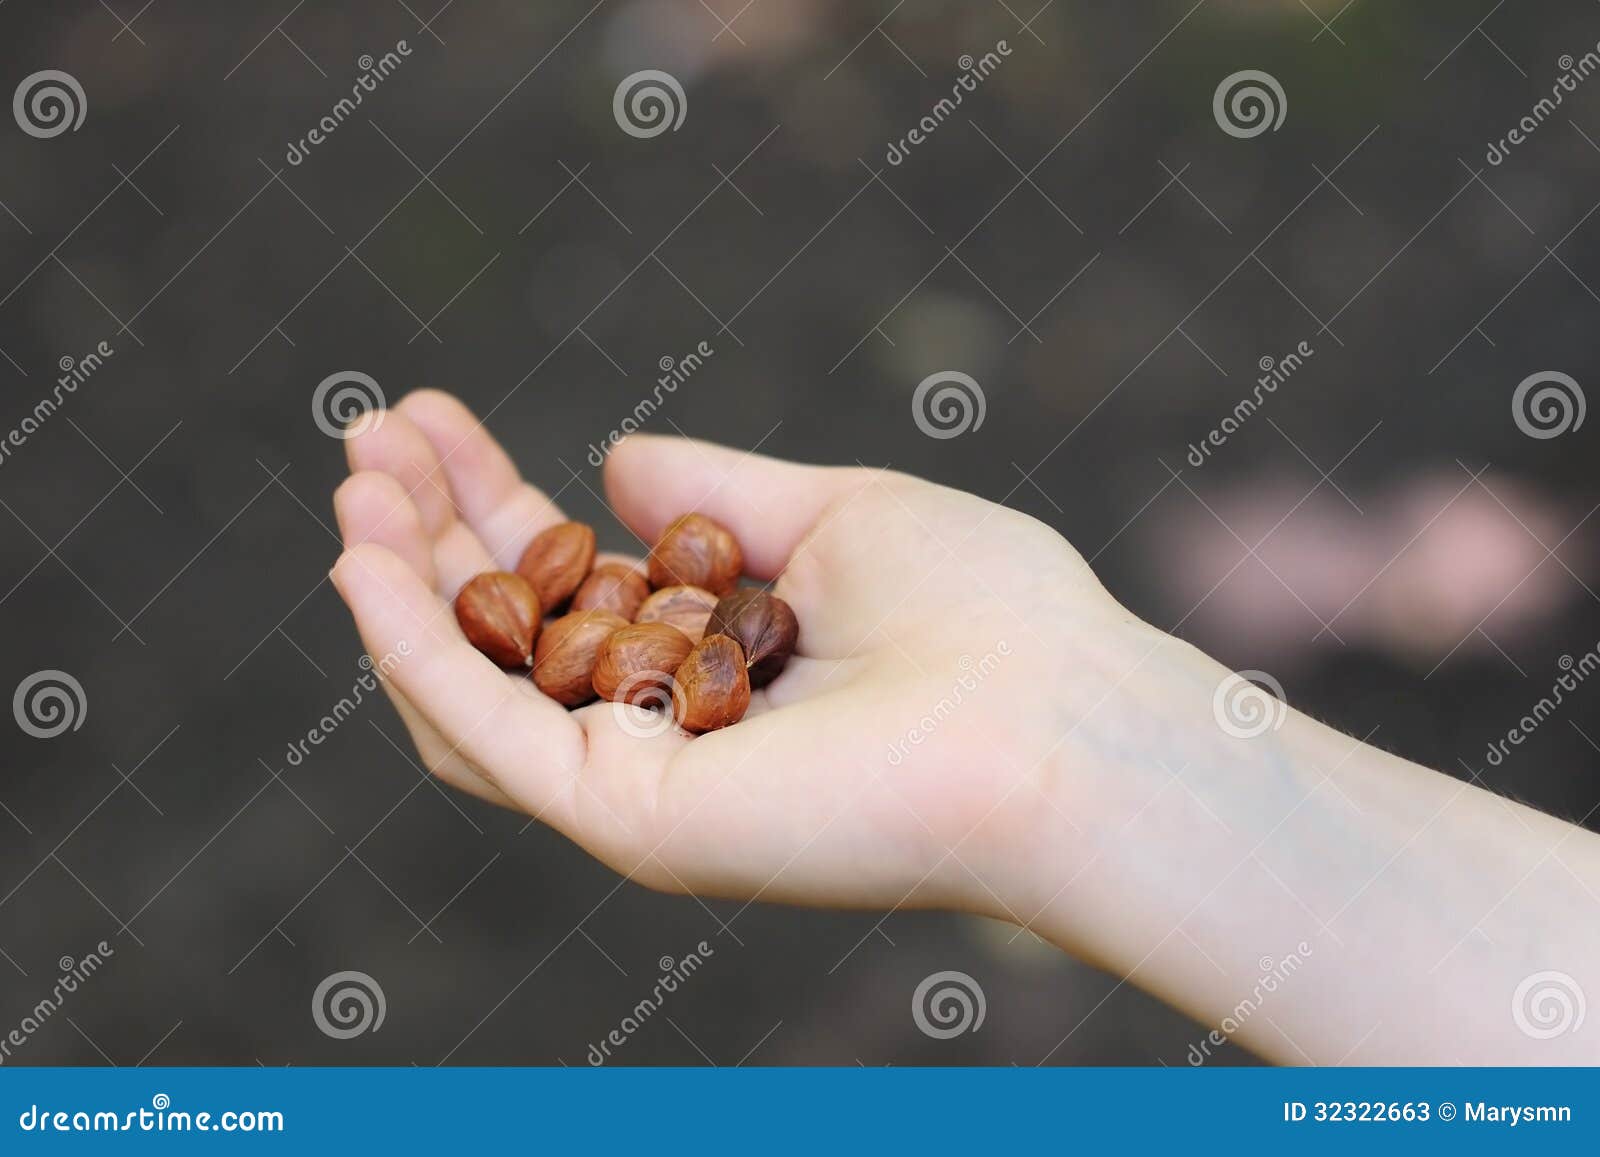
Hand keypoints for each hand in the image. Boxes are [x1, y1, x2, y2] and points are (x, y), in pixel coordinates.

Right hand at [330, 390, 1172, 919]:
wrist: (1065, 721)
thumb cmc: (988, 617)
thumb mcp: (832, 519)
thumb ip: (713, 496)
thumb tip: (613, 457)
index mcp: (709, 663)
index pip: (568, 580)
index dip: (491, 499)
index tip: (431, 418)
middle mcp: (666, 732)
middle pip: (506, 636)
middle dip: (430, 534)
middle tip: (368, 436)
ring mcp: (644, 785)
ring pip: (476, 693)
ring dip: (399, 589)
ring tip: (353, 484)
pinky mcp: (636, 820)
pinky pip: (491, 738)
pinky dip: (417, 653)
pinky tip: (364, 564)